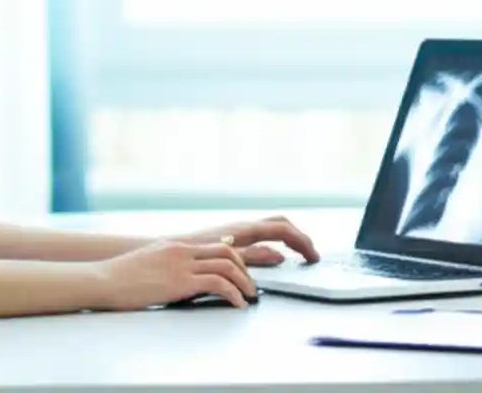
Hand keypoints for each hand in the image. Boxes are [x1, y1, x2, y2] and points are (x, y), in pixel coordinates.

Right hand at [93, 239, 257, 310]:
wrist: (104, 279)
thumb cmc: (119, 277)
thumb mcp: (148, 262)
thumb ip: (167, 264)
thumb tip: (177, 278)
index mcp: (175, 245)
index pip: (215, 245)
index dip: (235, 259)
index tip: (243, 272)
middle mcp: (182, 250)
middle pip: (227, 251)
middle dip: (245, 269)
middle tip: (249, 286)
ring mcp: (182, 264)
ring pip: (228, 265)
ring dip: (245, 283)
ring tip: (249, 297)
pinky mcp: (180, 282)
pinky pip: (218, 284)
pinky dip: (234, 294)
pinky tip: (237, 305)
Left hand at [179, 215, 320, 266]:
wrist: (168, 250)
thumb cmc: (193, 254)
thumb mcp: (226, 258)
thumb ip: (253, 256)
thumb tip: (278, 255)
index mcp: (245, 229)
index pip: (283, 230)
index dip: (302, 242)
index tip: (312, 257)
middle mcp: (243, 226)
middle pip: (280, 224)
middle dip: (299, 237)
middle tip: (311, 255)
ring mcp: (238, 230)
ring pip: (271, 228)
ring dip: (288, 238)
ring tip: (299, 254)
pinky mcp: (231, 237)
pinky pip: (262, 235)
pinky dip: (276, 241)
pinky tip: (275, 256)